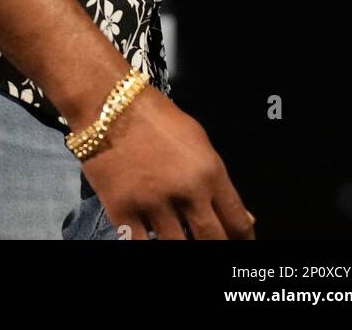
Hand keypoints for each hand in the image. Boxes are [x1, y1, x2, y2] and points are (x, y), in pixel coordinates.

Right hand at [79, 83, 256, 239]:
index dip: (243, 241)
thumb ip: (217, 181)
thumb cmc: (154, 116)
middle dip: (218, 249)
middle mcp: (185, 190)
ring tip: (181, 238)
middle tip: (212, 246)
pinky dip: (147, 244)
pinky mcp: (122, 209)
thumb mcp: (197, 140)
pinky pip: (140, 245)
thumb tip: (243, 217)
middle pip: (213, 241)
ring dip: (182, 246)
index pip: (238, 222)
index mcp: (209, 171)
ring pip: (178, 248)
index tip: (240, 246)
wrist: (107, 102)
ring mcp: (153, 202)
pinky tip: (151, 237)